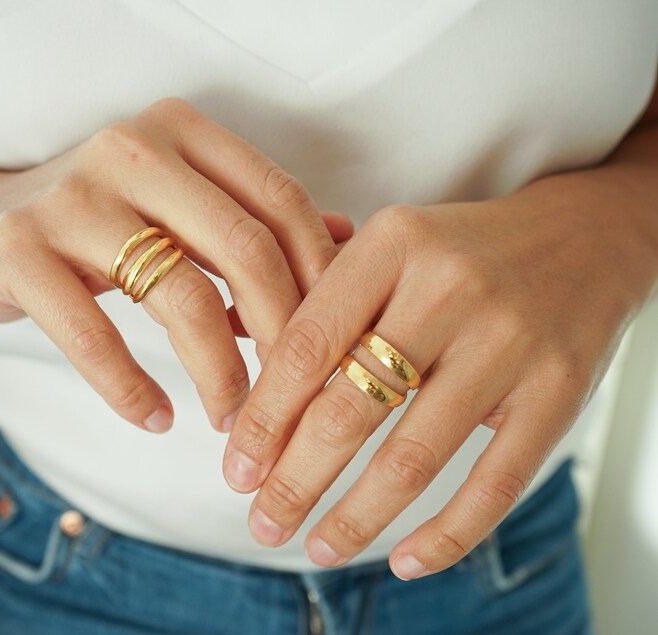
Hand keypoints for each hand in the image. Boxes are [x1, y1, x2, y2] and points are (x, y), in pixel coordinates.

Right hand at [0, 97, 349, 432]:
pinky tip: (155, 419)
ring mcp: (72, 195)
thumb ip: (258, 221)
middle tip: (291, 398)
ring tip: (230, 419)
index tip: (335, 345)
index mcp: (185, 134)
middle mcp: (134, 149)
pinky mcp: (18, 247)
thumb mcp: (181, 208)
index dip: (320, 281)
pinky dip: (130, 388)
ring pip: (179, 295)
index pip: (282, 204)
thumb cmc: (102, 223)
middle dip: (284, 337)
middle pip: (245, 249)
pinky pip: (92, 334)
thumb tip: (348, 244)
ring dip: (218, 373)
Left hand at [222, 185, 653, 576]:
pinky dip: (446, 535)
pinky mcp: (559, 390)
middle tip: (263, 522)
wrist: (581, 238)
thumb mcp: (388, 245)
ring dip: (356, 518)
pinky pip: (496, 482)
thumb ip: (318, 291)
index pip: (308, 345)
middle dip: (295, 480)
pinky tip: (406, 560)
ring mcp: (509, 341)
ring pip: (415, 454)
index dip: (264, 419)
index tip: (236, 470)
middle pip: (350, 408)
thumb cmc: (459, 252)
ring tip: (318, 547)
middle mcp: (450, 287)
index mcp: (394, 243)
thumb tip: (238, 346)